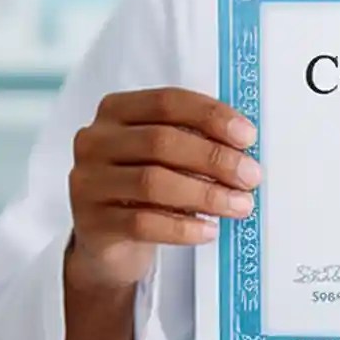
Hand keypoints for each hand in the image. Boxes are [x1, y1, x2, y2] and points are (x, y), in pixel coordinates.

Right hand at [67, 88, 260, 288]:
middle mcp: (95, 141)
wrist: (107, 238)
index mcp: (117, 110)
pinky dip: (182, 228)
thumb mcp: (165, 155)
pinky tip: (208, 230)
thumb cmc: (146, 184)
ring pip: (152, 183)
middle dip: (214, 158)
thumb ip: (195, 141)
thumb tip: (244, 150)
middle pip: (161, 142)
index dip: (211, 116)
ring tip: (239, 205)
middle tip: (251, 176)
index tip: (247, 136)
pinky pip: (142, 223)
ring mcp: (88, 182)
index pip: (167, 102)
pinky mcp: (91, 223)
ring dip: (205, 194)